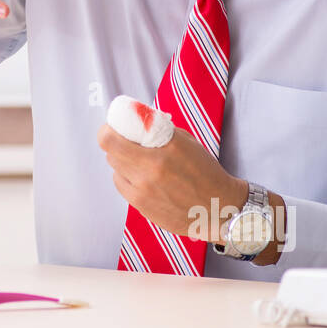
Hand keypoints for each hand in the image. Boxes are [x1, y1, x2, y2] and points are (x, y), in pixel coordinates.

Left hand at [97, 121, 247, 242]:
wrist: (218, 208)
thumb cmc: (205, 172)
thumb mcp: (186, 142)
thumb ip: (158, 130)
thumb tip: (136, 119)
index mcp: (161, 152)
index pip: (110, 140)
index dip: (108, 130)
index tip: (115, 127)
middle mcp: (148, 173)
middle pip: (110, 153)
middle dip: (116, 143)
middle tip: (127, 141)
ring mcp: (142, 192)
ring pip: (115, 169)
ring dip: (123, 161)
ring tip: (141, 160)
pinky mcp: (141, 206)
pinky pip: (121, 185)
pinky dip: (128, 178)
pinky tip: (143, 177)